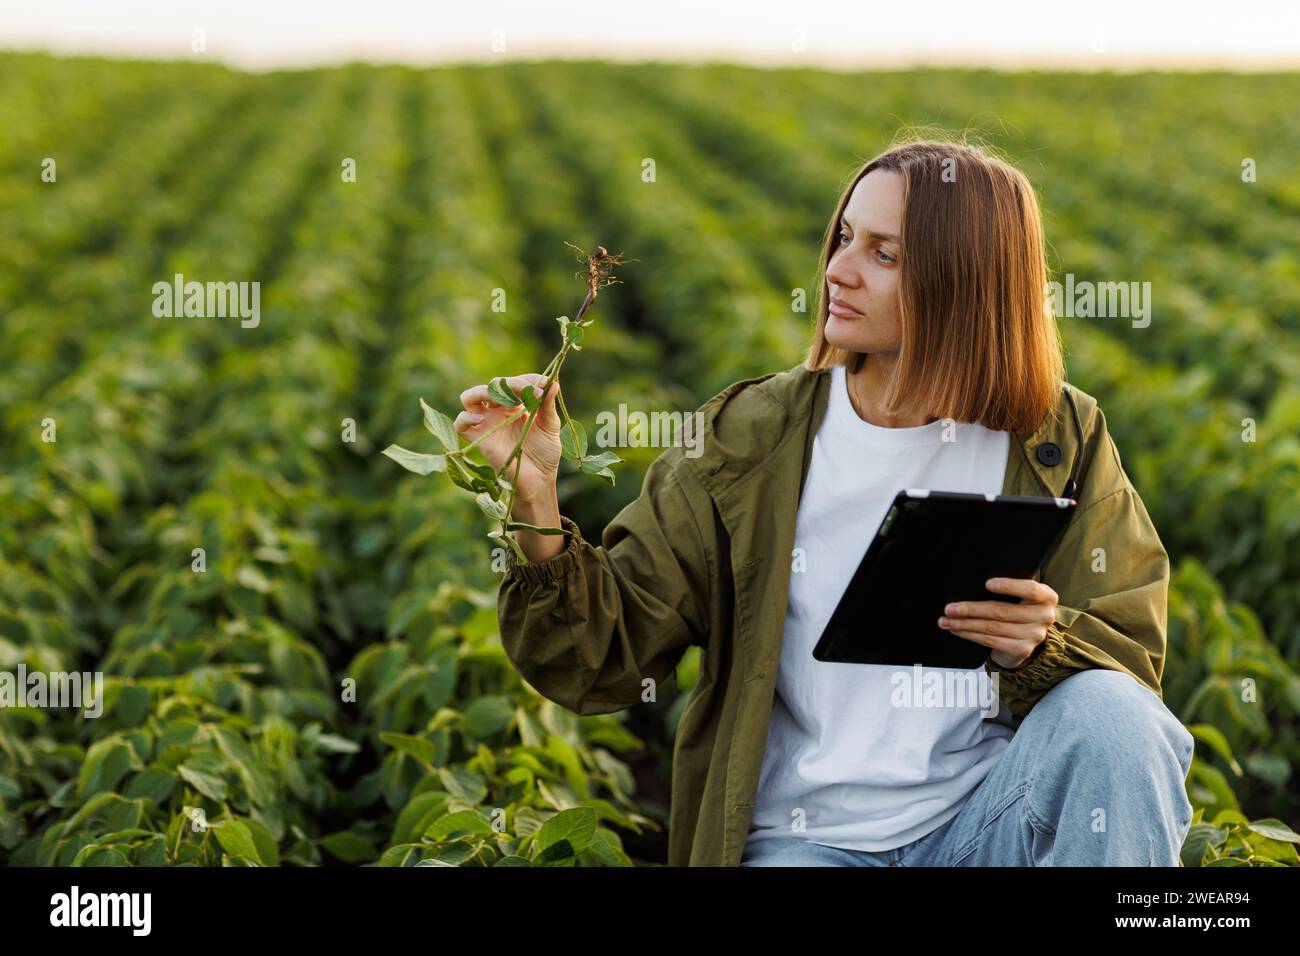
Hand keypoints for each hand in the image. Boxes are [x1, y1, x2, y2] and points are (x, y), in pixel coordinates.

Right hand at [453, 373, 561, 503]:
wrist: (539, 479)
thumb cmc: (545, 452)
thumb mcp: (550, 425)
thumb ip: (548, 404)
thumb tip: (553, 382)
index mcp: (516, 403)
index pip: (515, 381)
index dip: (527, 379)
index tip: (543, 385)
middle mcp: (498, 410)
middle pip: (493, 385)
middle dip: (511, 384)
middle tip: (530, 393)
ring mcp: (486, 423)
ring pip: (469, 397)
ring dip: (482, 392)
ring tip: (500, 400)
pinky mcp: (478, 439)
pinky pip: (460, 423)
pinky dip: (465, 417)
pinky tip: (481, 418)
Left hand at [937, 578, 1058, 668]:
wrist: (1026, 637)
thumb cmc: (1018, 608)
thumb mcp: (1020, 595)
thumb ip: (1009, 588)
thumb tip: (973, 583)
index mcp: (1047, 597)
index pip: (1030, 590)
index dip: (1009, 586)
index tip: (987, 584)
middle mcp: (1044, 616)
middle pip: (1002, 611)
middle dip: (971, 609)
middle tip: (950, 608)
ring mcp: (1034, 635)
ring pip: (992, 628)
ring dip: (965, 624)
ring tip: (946, 620)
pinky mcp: (1022, 649)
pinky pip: (990, 641)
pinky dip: (970, 634)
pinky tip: (957, 630)